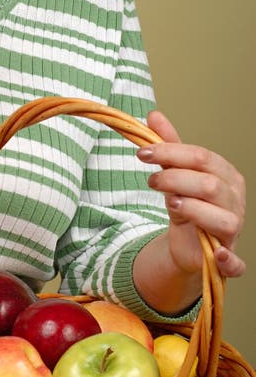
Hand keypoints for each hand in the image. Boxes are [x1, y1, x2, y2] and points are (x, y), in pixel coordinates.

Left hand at [137, 111, 245, 278]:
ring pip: (222, 218)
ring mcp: (234, 229)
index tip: (142, 153)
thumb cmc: (187, 202)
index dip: (170, 152)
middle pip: (209, 184)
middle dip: (175, 179)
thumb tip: (153, 114)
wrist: (190, 243)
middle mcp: (235, 200)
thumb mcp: (175, 173)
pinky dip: (227, 260)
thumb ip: (168, 147)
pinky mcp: (228, 257)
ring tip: (172, 203)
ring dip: (194, 210)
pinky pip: (234, 262)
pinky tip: (216, 254)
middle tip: (151, 180)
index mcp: (226, 175)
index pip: (201, 157)